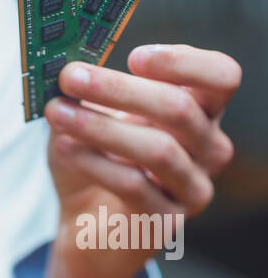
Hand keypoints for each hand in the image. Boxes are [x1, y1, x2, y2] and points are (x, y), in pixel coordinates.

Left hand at [41, 43, 241, 277]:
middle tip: (71, 77)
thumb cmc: (94, 156)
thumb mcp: (91, 111)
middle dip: (119, 88)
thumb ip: (88, 84)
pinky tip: (63, 147)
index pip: (221, 76)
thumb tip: (64, 56)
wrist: (85, 221)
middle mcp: (207, 147)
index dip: (184, 62)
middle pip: (180, 108)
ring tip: (57, 113)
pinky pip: (135, 186)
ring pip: (159, 149)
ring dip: (100, 126)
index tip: (134, 56)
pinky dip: (93, 162)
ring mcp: (193, 187)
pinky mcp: (167, 221)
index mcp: (199, 109)